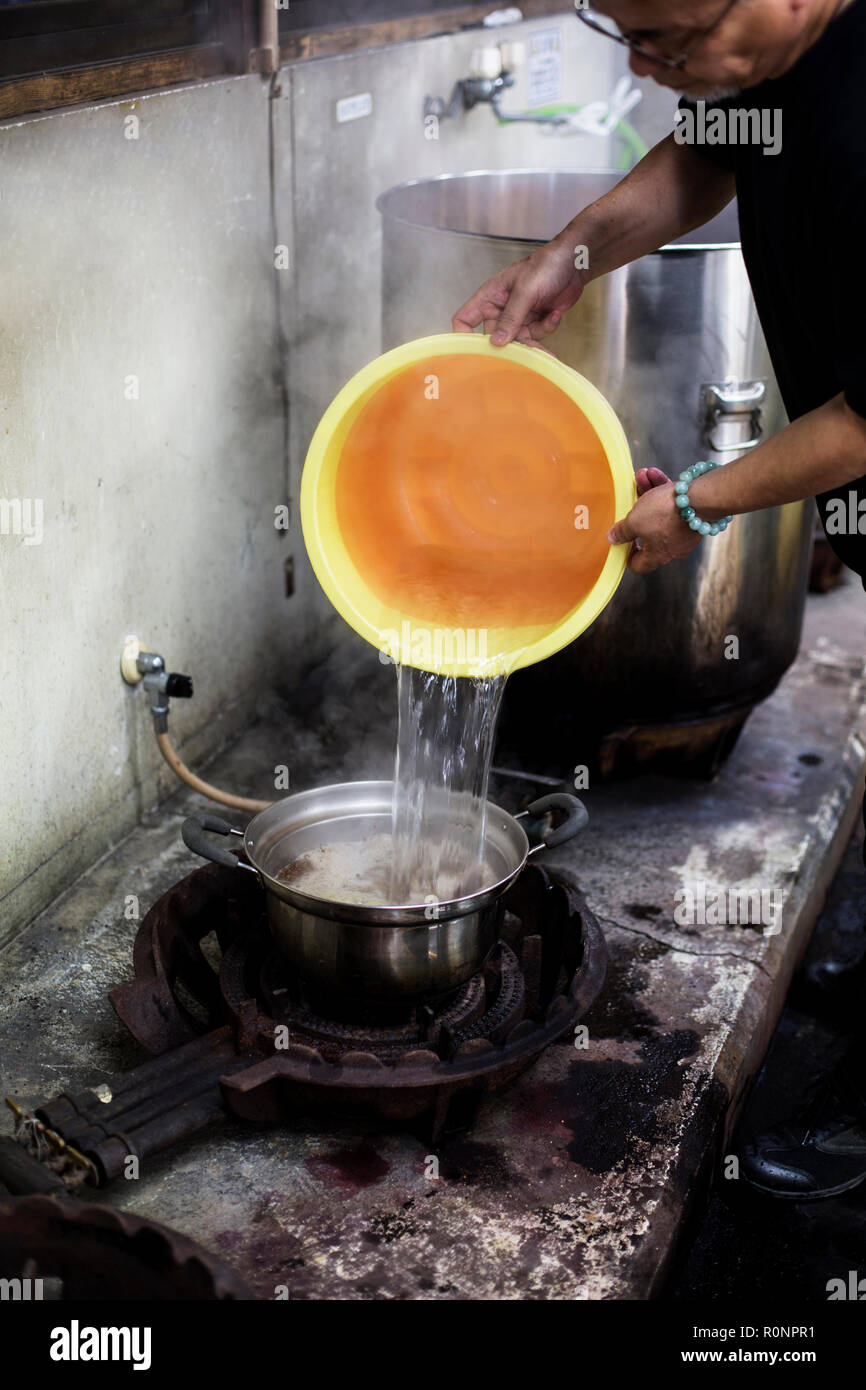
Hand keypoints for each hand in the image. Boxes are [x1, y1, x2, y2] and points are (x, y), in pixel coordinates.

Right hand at [452, 238, 583, 346]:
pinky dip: (548, 328)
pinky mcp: (535, 322)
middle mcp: (500, 310)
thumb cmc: (544, 266)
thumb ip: (511, 317)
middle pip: (494, 338)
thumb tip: (496, 343)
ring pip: (518, 342)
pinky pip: (537, 336)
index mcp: (489, 297)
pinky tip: (556, 314)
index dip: (462, 336)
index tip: (470, 353)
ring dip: (534, 343)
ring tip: (546, 338)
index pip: (464, 319)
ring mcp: (518, 317)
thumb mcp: (525, 291)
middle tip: (519, 358)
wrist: (574, 262)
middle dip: (508, 347)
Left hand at [606, 467, 702, 572]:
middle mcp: (672, 547)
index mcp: (657, 556)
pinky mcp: (693, 517)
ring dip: (649, 493)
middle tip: (631, 495)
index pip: (638, 564)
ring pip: (660, 513)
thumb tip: (612, 539)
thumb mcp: (635, 521)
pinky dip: (664, 491)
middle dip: (637, 510)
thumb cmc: (666, 514)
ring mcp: (683, 532)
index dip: (627, 553)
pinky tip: (655, 474)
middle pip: (647, 531)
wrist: (702, 498)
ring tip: (643, 475)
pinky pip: (674, 505)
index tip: (622, 539)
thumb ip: (622, 531)